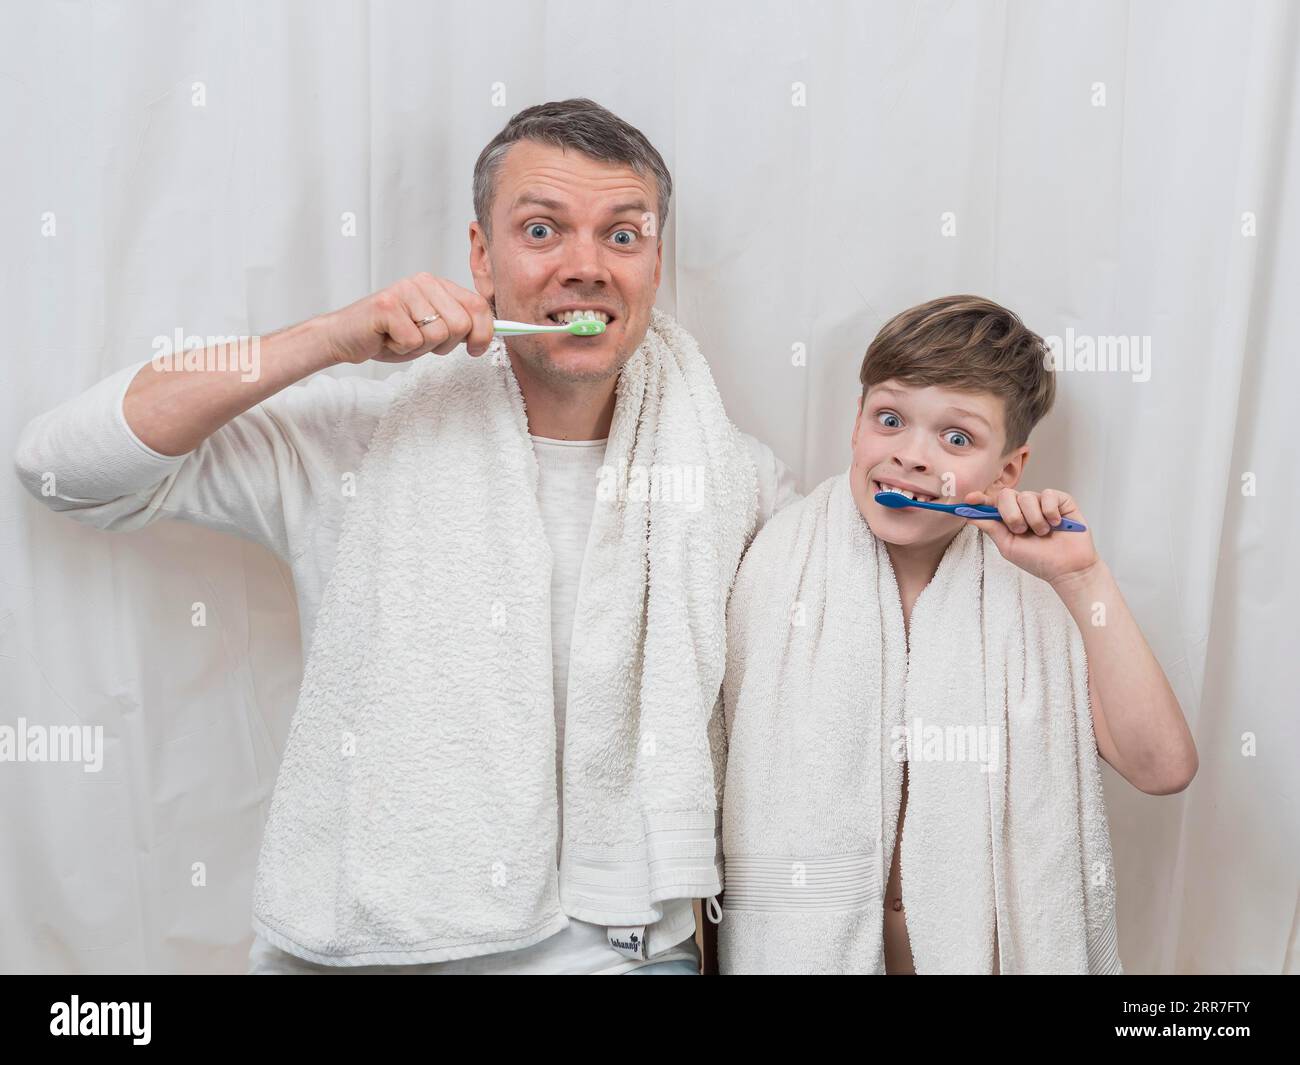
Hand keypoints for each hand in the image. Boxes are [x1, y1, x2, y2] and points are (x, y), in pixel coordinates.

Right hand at [319, 272, 494, 364]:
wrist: (346, 337)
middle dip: (446, 345)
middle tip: (421, 342)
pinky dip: (401, 349)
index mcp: (439, 285)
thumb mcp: (432, 330)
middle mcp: (424, 282)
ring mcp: (405, 291)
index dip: (484, 333)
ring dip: (421, 348)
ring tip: (402, 339)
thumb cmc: (389, 335)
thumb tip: (494, 332)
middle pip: (461, 324)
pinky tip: (388, 339)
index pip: (478, 305)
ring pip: (439, 334)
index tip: (477, 349)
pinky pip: (414, 341)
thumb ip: (460, 326)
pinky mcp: (387, 305)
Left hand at [960, 487, 1099, 586]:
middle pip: (1007, 495)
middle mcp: (1024, 507)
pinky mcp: (1061, 500)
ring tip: (1043, 533)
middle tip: (1022, 531)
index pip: (992, 503)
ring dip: (1034, 519)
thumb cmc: (1039, 560)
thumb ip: (991, 529)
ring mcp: (1042, 502)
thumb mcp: (1009, 546)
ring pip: (1028, 496)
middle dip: (1011, 514)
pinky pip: (1048, 495)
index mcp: (1009, 517)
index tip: (970, 499)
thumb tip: (970, 517)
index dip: (980, 499)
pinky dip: (1050, 512)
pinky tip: (1056, 524)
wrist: (1067, 568)